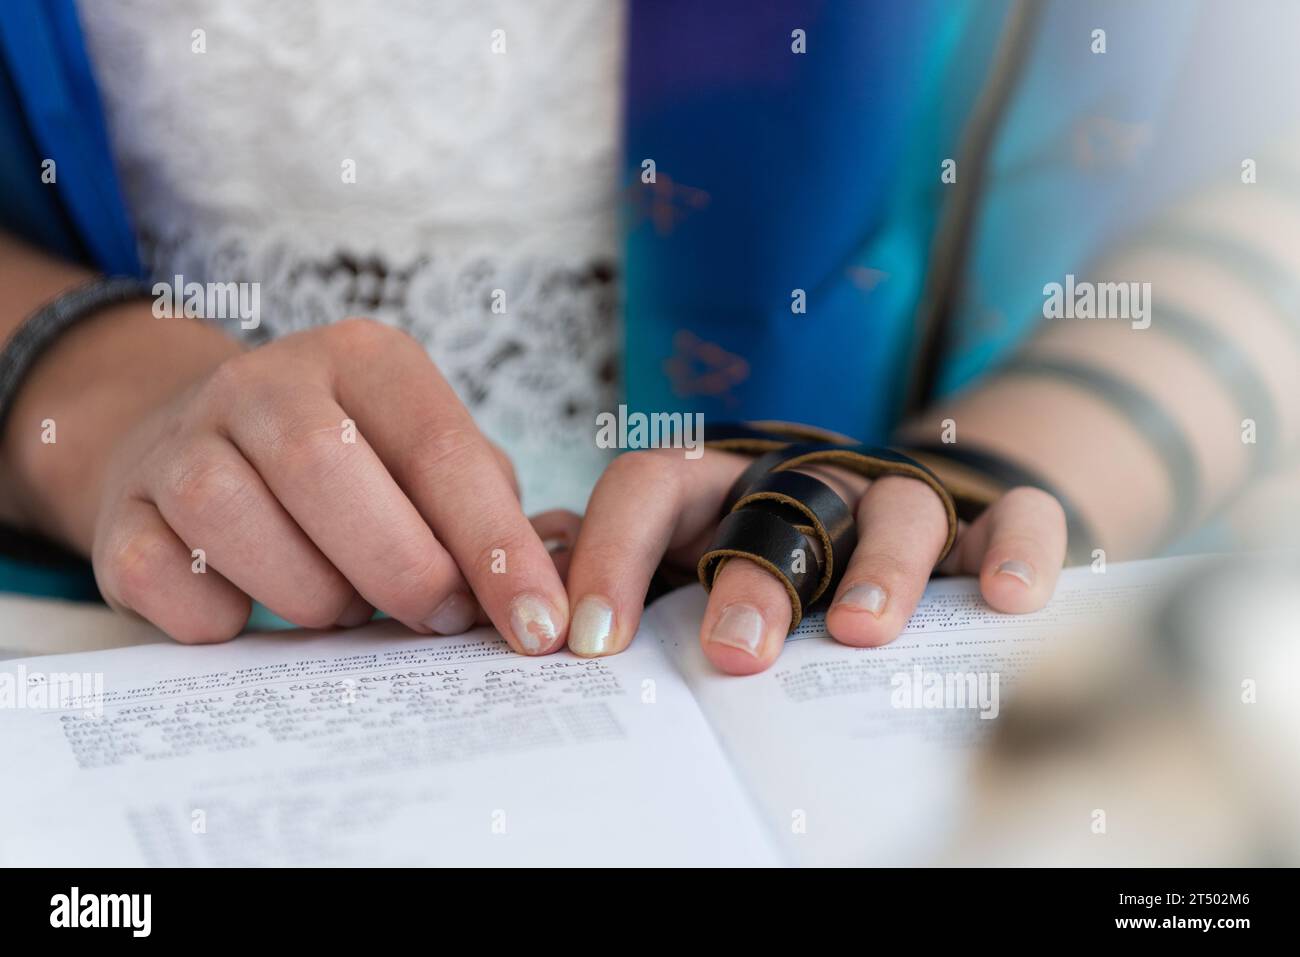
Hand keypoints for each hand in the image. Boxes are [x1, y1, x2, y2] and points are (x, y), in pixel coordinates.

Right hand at [88, 318, 570, 650]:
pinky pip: (164, 578)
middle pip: (324, 468)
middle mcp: (263, 382)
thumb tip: (548, 587)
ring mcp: (180, 442)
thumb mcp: (426, 456)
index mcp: (362, 359)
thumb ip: (485, 505)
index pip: (438, 446)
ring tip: (344, 604)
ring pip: (235, 520)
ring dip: (311, 594)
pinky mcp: (122, 513)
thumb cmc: (352, 466)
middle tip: (437, 617)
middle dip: (400, 567)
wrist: (198, 446)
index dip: (494, 544)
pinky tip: (252, 609)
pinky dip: (221, 616)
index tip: (537, 624)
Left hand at [562, 447, 1067, 673]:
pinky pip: (1015, 517)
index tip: (588, 642)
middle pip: (777, 508)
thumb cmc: (768, 574)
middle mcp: (808, 482)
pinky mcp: (982, 526)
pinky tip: (1006, 602)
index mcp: (720, 487)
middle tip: (733, 653)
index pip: (651, 485)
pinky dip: (1017, 550)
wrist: (894, 537)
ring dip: (879, 568)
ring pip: (895, 508)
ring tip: (862, 633)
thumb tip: (560, 638)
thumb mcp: (696, 581)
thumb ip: (640, 598)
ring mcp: (895, 501)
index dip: (612, 552)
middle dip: (754, 579)